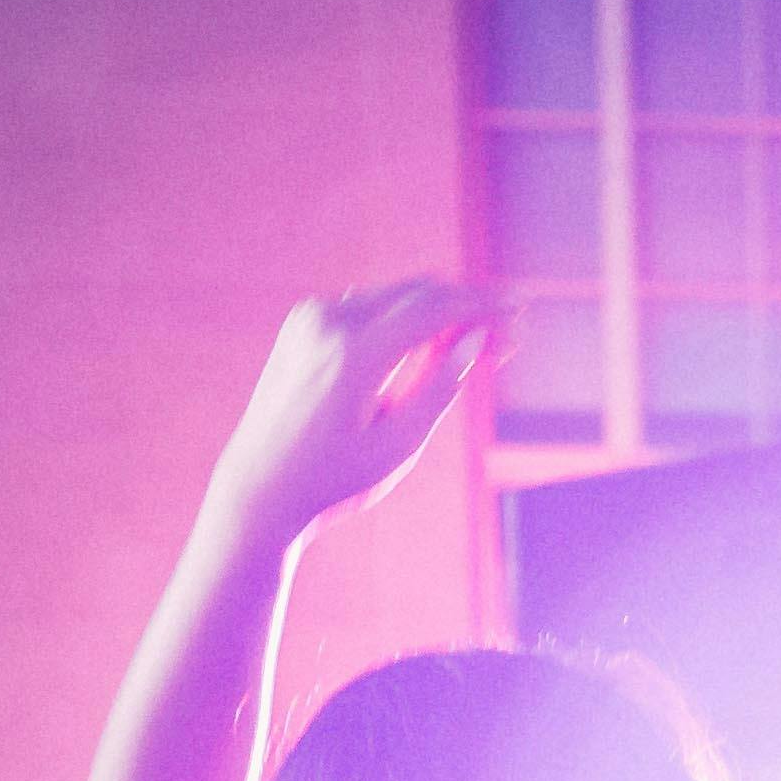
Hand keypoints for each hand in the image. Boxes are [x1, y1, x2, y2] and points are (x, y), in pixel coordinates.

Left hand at [203, 278, 488, 537]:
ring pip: (395, 296)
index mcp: (354, 354)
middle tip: (506, 338)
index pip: (434, 308)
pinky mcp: (304, 324)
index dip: (483, 305)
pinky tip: (429, 348)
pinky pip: (370, 306)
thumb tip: (475, 338)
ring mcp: (311, 319)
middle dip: (466, 308)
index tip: (520, 308)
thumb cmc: (333, 481)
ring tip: (473, 349)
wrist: (260, 489)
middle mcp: (329, 323)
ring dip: (438, 312)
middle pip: (418, 291)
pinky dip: (404, 318)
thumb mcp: (399, 445)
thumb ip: (441, 387)